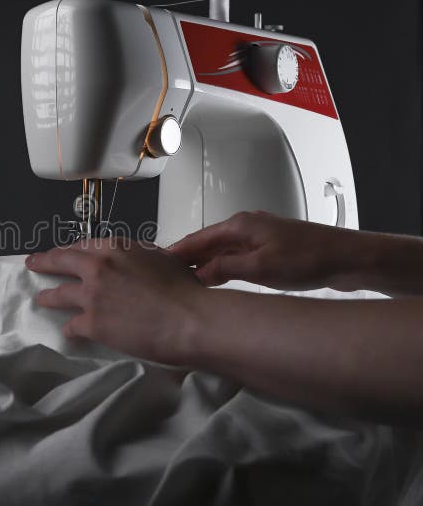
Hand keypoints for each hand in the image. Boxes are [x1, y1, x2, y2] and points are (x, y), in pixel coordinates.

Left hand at [26, 238, 204, 364]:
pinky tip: (68, 331)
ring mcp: (91, 295)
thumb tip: (132, 264)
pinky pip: (71, 325)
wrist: (189, 319)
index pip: (82, 245)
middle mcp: (98, 267)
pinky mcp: (91, 323)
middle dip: (44, 262)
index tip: (62, 252)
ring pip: (58, 294)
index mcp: (115, 247)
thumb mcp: (161, 258)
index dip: (69, 250)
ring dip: (48, 296)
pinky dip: (69, 329)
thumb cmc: (185, 290)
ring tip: (41, 298)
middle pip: (60, 261)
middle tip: (33, 264)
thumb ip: (138, 257)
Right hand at [169, 211, 356, 290]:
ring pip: (221, 251)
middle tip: (167, 276)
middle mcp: (247, 227)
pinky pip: (236, 257)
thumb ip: (224, 269)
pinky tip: (218, 280)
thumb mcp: (259, 268)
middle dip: (187, 259)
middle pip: (207, 243)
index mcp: (240, 226)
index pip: (197, 238)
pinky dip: (222, 267)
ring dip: (205, 264)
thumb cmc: (311, 258)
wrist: (347, 259)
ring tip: (187, 281)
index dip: (176, 252)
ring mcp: (259, 238)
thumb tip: (200, 273)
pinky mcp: (269, 250)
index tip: (158, 262)